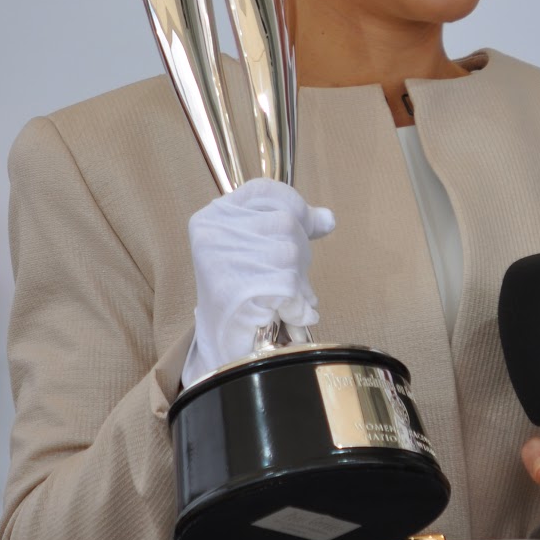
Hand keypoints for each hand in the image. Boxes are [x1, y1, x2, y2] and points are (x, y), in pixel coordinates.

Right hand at [182, 179, 334, 386]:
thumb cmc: (243, 298)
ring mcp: (220, 262)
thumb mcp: (261, 251)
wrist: (223, 349)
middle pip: (284, 222)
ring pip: (290, 254)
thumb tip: (327, 218)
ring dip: (298, 283)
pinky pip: (287, 286)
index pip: (264, 190)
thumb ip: (289, 229)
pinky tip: (288, 314)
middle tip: (292, 281)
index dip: (294, 204)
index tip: (308, 224)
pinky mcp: (234, 292)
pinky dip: (296, 304)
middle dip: (300, 254)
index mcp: (213, 218)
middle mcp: (211, 234)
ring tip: (286, 299)